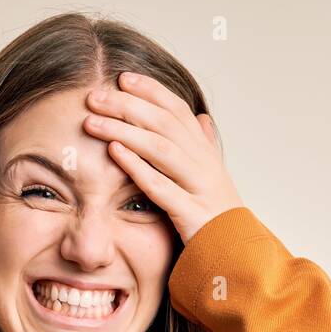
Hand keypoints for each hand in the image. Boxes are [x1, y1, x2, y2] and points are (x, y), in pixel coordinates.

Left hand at [82, 71, 244, 243]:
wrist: (238, 253)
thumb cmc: (219, 215)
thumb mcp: (212, 177)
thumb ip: (204, 147)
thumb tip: (202, 118)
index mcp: (204, 151)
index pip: (176, 110)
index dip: (151, 91)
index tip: (122, 78)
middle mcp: (203, 163)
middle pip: (163, 123)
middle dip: (127, 106)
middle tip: (93, 96)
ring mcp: (198, 187)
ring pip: (160, 148)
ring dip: (124, 131)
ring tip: (92, 122)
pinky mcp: (191, 214)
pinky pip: (161, 186)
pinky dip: (137, 167)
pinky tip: (114, 152)